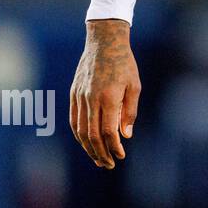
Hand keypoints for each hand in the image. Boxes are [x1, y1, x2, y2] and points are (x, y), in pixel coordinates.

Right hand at [71, 19, 141, 168]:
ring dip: (88, 148)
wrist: (104, 42)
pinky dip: (79, 134)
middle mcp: (91, 99)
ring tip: (98, 159)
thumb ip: (129, 112)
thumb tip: (125, 136)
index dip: (114, 147)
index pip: (108, 131)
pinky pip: (74, 119)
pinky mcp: (73, 94)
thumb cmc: (124, 64)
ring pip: (80, 130)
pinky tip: (87, 143)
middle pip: (92, 135)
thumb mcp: (134, 86)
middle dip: (100, 153)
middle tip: (109, 164)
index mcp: (108, 97)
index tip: (121, 156)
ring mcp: (79, 97)